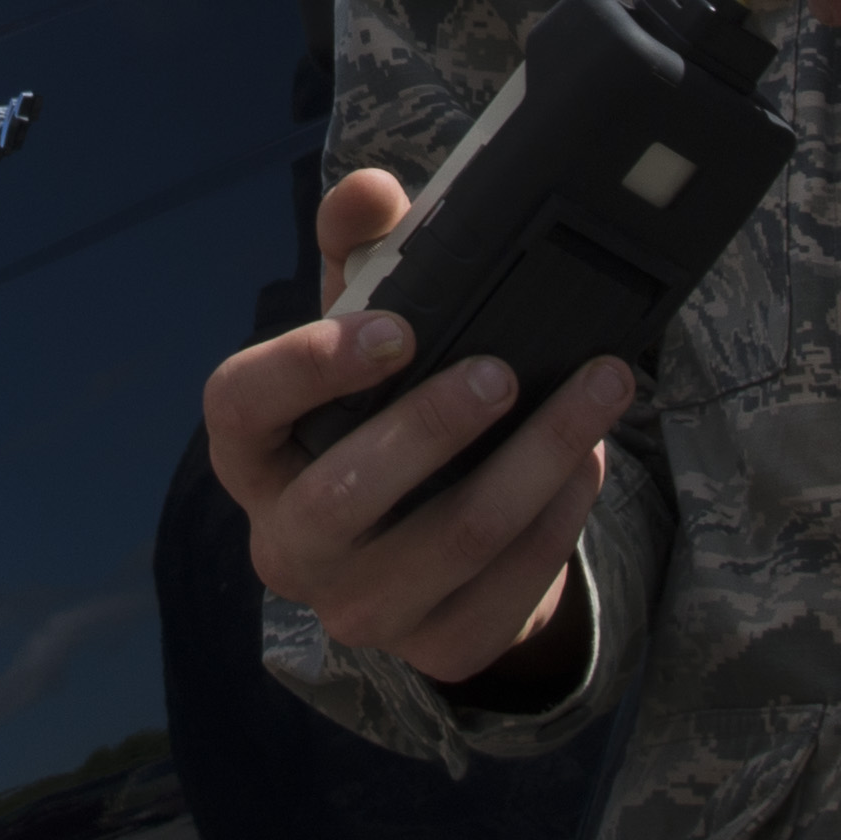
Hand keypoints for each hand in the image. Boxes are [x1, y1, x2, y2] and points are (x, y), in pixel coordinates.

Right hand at [198, 172, 630, 690]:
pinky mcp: (437, 648)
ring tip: (600, 388)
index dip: (307, 368)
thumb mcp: (367, 327)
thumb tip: (374, 191)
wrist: (434, 540)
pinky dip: (560, 517)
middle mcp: (287, 544)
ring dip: (536, 458)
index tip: (395, 328)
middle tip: (507, 369)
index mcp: (254, 454)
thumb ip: (362, 250)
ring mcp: (358, 608)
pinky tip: (592, 459)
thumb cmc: (386, 410)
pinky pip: (507, 587)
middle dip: (430, 427)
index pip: (241, 408)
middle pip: (342, 495)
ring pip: (452, 541)